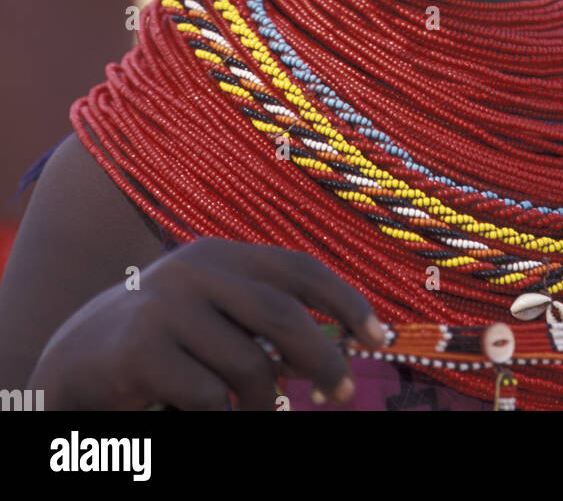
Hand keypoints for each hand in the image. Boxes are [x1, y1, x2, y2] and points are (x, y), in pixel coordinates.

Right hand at [27, 238, 384, 410]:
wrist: (73, 365)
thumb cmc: (164, 344)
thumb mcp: (216, 319)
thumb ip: (266, 322)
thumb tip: (338, 349)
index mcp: (221, 254)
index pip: (298, 268)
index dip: (345, 300)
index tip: (380, 337)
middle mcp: (195, 269)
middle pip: (283, 315)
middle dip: (322, 359)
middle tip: (343, 395)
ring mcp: (164, 306)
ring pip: (248, 366)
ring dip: (260, 405)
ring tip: (252, 416)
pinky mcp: (140, 350)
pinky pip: (207, 396)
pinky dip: (215, 416)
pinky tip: (197, 413)